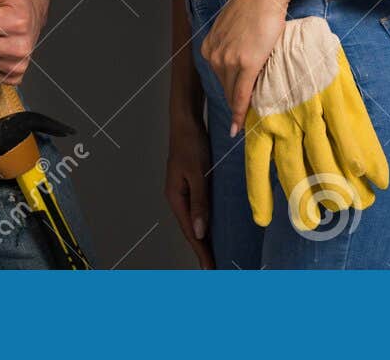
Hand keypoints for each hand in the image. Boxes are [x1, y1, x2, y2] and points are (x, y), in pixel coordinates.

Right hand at [165, 113, 213, 267]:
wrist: (185, 122)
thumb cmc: (190, 144)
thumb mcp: (197, 173)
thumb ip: (199, 202)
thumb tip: (200, 232)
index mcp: (175, 197)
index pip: (190, 231)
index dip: (201, 251)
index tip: (210, 269)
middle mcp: (177, 197)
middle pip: (190, 229)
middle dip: (201, 249)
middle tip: (214, 268)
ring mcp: (183, 191)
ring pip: (194, 220)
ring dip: (203, 238)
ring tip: (214, 254)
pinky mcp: (190, 184)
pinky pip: (197, 209)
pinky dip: (204, 222)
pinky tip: (212, 227)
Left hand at [199, 0, 290, 137]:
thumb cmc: (254, 3)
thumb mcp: (233, 26)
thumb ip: (231, 43)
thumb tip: (240, 55)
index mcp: (209, 46)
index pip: (218, 77)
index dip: (226, 92)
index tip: (230, 107)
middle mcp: (214, 54)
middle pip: (224, 86)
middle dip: (233, 101)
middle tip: (243, 117)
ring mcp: (229, 60)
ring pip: (233, 93)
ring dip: (239, 108)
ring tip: (245, 121)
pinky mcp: (246, 64)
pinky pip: (241, 94)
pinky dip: (239, 113)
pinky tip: (238, 126)